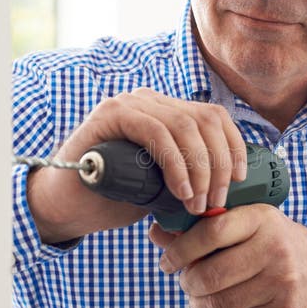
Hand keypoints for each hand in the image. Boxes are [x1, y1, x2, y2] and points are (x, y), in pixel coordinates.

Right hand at [26, 89, 246, 243]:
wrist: (65, 206)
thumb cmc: (114, 198)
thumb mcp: (164, 185)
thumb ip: (190, 175)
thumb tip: (228, 187)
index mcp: (165, 112)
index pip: (214, 116)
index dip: (234, 145)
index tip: (241, 179)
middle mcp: (149, 101)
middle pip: (205, 119)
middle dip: (220, 163)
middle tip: (217, 201)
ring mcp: (129, 104)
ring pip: (185, 125)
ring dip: (200, 168)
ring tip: (198, 202)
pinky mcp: (110, 115)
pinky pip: (157, 132)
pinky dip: (176, 163)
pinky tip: (181, 190)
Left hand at [149, 205, 306, 307]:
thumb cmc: (277, 245)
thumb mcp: (248, 225)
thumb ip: (202, 229)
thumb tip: (157, 233)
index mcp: (261, 219)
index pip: (210, 232)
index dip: (180, 250)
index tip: (168, 262)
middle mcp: (274, 249)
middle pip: (210, 275)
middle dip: (188, 284)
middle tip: (188, 284)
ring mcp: (281, 283)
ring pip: (218, 305)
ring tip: (199, 302)